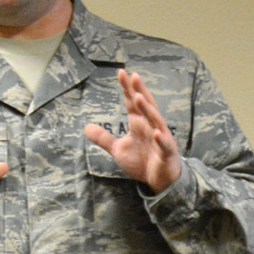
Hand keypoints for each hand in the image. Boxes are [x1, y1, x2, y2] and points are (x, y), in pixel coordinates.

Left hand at [84, 70, 183, 192]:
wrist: (159, 180)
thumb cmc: (142, 161)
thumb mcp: (118, 149)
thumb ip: (104, 138)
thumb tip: (86, 127)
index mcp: (139, 123)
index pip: (132, 102)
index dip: (127, 88)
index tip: (121, 73)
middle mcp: (151, 126)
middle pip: (145, 105)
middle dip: (139, 91)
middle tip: (133, 75)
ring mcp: (161, 138)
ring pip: (155, 120)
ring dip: (148, 109)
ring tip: (139, 97)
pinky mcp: (167, 152)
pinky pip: (164, 144)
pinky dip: (161, 138)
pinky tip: (157, 132)